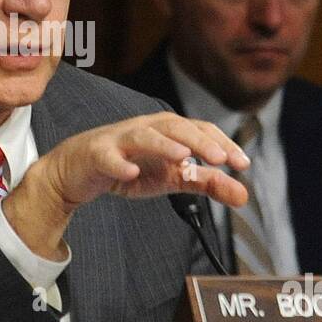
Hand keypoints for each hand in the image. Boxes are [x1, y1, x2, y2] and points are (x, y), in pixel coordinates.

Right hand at [4, 112, 248, 259]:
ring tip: (183, 157)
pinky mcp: (96, 155)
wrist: (78, 172)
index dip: (222, 143)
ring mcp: (119, 140)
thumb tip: (244, 195)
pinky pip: (108, 157)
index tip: (242, 163)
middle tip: (221, 159)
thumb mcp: (172, 177)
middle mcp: (145, 130)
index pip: (199, 130)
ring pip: (143, 136)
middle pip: (174, 126)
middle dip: (199, 140)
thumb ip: (207, 183)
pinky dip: (120, 164)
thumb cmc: (129, 167)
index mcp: (166, 132)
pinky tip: (132, 173)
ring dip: (164, 145)